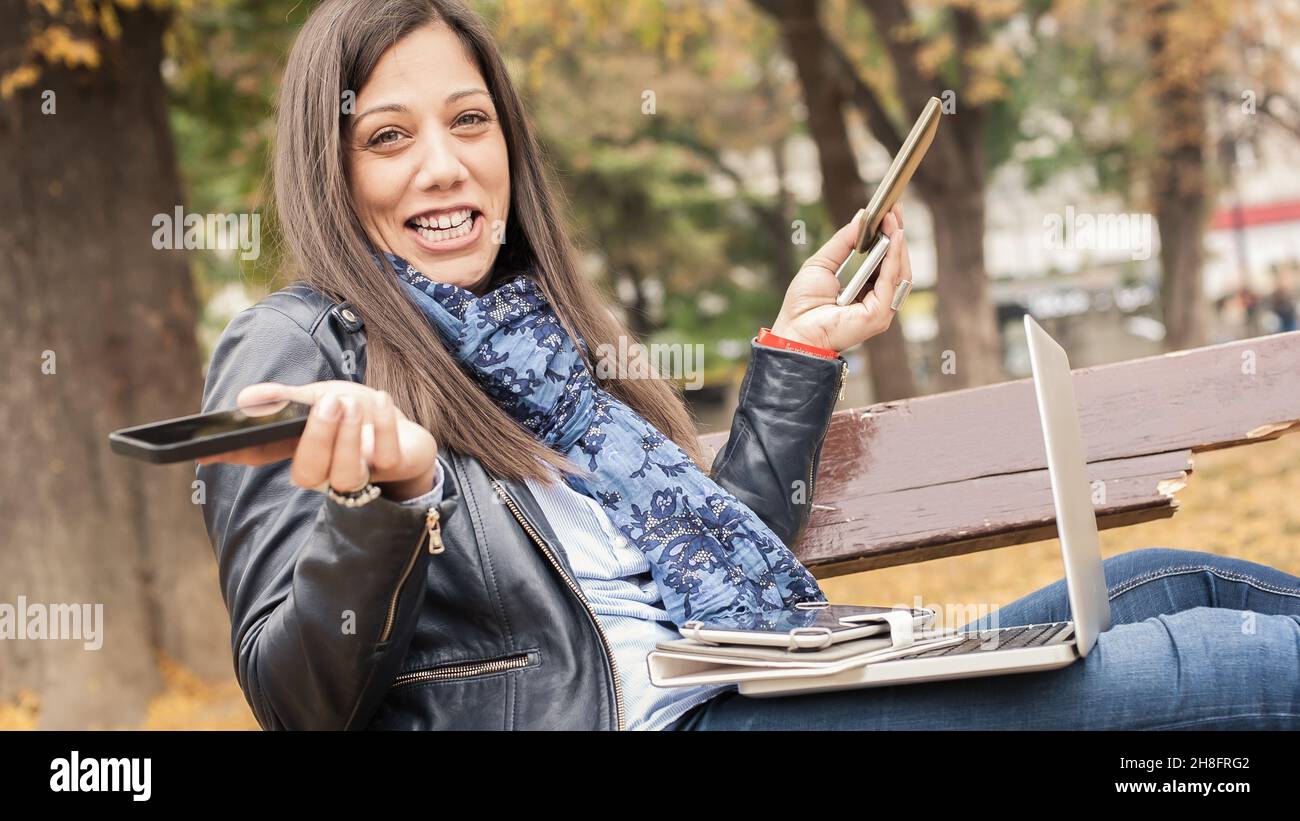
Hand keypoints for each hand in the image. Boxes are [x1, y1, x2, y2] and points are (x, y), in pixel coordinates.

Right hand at [194, 381, 438, 501]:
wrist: (406, 436)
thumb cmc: (356, 417)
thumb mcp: (319, 398)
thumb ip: (286, 401)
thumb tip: (245, 399)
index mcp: (300, 451)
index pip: (262, 457)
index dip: (235, 455)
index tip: (205, 452)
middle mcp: (326, 470)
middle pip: (308, 474)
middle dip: (316, 438)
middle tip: (327, 402)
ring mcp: (360, 474)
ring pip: (346, 474)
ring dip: (347, 435)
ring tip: (351, 402)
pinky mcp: (392, 468)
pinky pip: (385, 456)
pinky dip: (383, 424)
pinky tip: (380, 400)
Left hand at [770, 204, 911, 352]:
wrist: (794, 330)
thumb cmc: (804, 303)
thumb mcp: (823, 262)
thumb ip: (844, 241)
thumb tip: (862, 216)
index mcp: (864, 288)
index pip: (884, 259)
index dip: (890, 236)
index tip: (891, 212)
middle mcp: (876, 298)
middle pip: (896, 263)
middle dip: (897, 234)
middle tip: (895, 210)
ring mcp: (880, 308)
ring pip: (899, 270)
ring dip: (898, 242)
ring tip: (894, 219)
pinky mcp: (879, 315)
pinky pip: (891, 281)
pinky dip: (894, 258)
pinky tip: (893, 238)